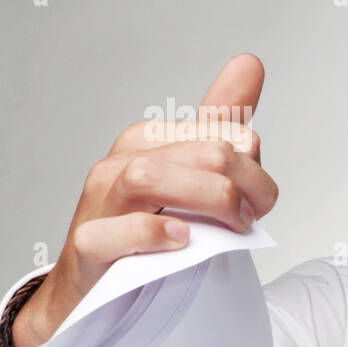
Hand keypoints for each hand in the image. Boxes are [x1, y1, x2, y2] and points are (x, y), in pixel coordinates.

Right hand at [11, 53, 278, 346]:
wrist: (103, 285)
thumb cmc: (153, 228)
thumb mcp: (194, 173)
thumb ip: (222, 123)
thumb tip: (249, 62)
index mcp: (151, 139)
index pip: (225, 135)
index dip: (257, 173)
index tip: (257, 204)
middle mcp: (123, 162)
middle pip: (204, 154)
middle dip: (245, 190)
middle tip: (248, 221)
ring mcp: (101, 202)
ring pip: (152, 179)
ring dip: (210, 204)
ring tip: (229, 229)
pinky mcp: (90, 244)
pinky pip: (116, 232)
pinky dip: (152, 233)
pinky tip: (181, 239)